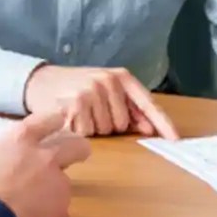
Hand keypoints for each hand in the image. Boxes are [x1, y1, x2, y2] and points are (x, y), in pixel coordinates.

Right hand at [0, 111, 91, 216]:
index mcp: (19, 139)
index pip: (48, 119)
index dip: (54, 122)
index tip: (58, 123)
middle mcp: (43, 155)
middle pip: (76, 145)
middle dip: (78, 150)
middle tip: (74, 157)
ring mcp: (56, 181)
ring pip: (68, 183)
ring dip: (57, 192)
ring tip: (39, 206)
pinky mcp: (61, 207)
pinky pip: (61, 211)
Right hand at [24, 65, 178, 139]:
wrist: (40, 80)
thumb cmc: (76, 88)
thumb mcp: (105, 91)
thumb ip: (128, 107)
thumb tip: (149, 128)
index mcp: (121, 77)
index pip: (148, 103)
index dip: (163, 123)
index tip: (175, 139)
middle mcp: (109, 80)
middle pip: (123, 124)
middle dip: (110, 125)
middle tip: (92, 112)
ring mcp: (93, 91)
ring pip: (106, 130)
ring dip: (93, 129)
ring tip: (80, 114)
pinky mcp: (77, 103)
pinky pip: (88, 132)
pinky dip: (79, 130)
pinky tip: (70, 117)